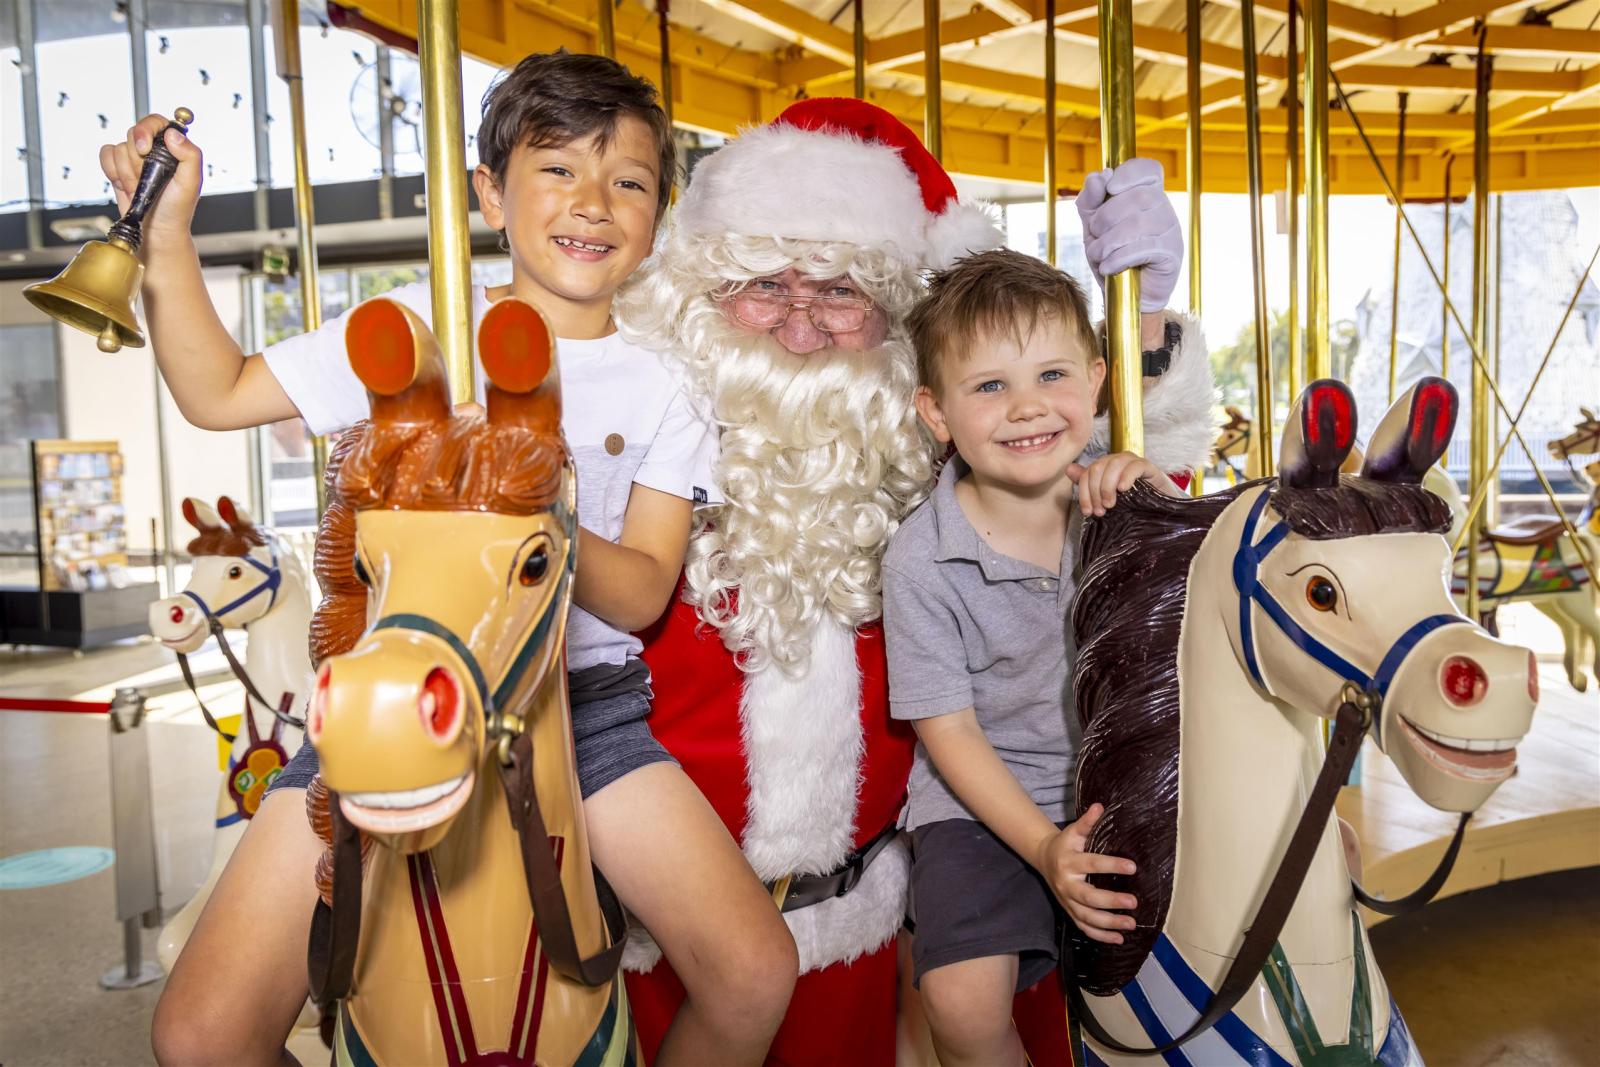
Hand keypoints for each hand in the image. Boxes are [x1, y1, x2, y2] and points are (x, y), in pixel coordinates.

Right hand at [98, 113, 203, 252]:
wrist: (156, 230)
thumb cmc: (176, 209)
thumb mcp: (191, 183)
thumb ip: (190, 155)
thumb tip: (173, 133)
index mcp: (175, 147)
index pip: (156, 121)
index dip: (146, 130)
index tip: (145, 150)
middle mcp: (155, 149)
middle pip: (134, 132)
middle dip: (137, 160)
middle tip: (147, 179)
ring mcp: (136, 157)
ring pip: (119, 147)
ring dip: (127, 171)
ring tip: (140, 188)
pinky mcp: (119, 166)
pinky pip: (106, 154)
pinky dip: (112, 171)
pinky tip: (126, 186)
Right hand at [1035, 804, 1137, 943]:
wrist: (1044, 859)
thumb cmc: (1065, 844)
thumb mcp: (1074, 832)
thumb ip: (1087, 822)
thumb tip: (1100, 806)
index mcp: (1069, 862)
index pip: (1092, 864)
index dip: (1112, 865)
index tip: (1133, 867)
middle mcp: (1066, 884)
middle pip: (1088, 897)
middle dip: (1111, 901)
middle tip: (1133, 902)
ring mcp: (1067, 901)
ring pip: (1087, 917)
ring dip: (1109, 923)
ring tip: (1131, 924)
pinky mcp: (1069, 911)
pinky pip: (1084, 927)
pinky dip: (1100, 935)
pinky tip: (1119, 939)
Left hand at [1067, 451, 1176, 515]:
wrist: (1160, 511)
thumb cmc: (1132, 504)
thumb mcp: (1108, 497)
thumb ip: (1089, 483)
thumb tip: (1068, 469)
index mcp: (1106, 467)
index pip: (1088, 473)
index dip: (1084, 492)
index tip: (1088, 512)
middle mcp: (1118, 461)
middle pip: (1098, 468)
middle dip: (1095, 491)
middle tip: (1101, 510)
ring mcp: (1133, 462)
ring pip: (1114, 464)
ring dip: (1108, 486)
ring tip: (1111, 504)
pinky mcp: (1149, 467)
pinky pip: (1135, 466)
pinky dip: (1126, 477)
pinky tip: (1123, 489)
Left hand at [1075, 158, 1183, 312]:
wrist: (1123, 297)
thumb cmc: (1110, 257)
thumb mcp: (1092, 227)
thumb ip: (1090, 201)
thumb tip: (1098, 176)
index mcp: (1147, 194)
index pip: (1148, 169)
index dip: (1128, 173)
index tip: (1109, 188)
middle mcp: (1164, 208)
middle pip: (1136, 197)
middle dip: (1105, 217)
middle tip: (1095, 235)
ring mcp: (1172, 230)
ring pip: (1138, 223)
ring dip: (1108, 242)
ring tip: (1099, 255)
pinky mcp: (1172, 254)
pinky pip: (1144, 248)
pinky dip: (1118, 259)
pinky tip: (1109, 267)